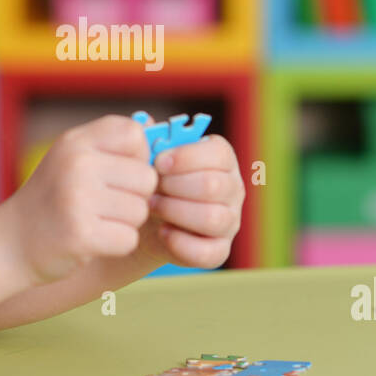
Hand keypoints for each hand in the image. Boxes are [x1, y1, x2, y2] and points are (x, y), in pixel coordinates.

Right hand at [0, 115, 157, 283]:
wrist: (10, 243)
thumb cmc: (52, 199)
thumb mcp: (72, 158)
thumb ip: (110, 142)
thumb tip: (153, 124)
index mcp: (76, 141)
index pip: (135, 134)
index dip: (138, 157)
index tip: (120, 174)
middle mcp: (77, 164)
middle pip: (146, 178)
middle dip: (135, 197)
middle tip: (106, 206)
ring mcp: (77, 199)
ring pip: (140, 211)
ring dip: (125, 223)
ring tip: (96, 222)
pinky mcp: (81, 234)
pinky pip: (129, 239)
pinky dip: (117, 245)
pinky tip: (93, 241)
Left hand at [136, 132, 242, 270]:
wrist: (142, 222)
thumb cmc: (149, 180)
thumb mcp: (147, 157)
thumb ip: (148, 138)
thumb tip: (144, 123)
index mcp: (221, 159)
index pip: (219, 153)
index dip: (186, 157)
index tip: (158, 163)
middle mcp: (233, 188)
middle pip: (214, 185)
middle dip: (175, 187)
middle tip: (151, 189)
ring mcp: (230, 221)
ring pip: (213, 218)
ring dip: (176, 212)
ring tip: (152, 208)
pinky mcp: (220, 250)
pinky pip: (209, 252)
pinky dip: (181, 243)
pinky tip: (162, 232)